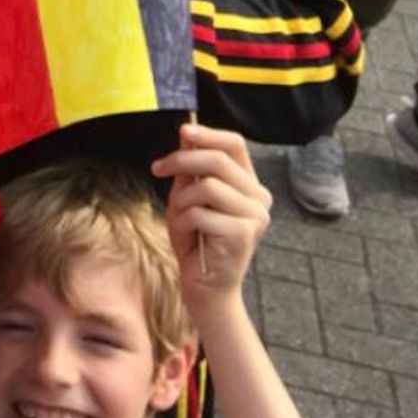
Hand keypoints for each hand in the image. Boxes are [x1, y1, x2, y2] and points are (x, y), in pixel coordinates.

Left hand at [151, 123, 271, 315]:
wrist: (205, 285)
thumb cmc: (196, 239)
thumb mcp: (188, 197)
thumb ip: (191, 168)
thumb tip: (186, 131)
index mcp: (249, 184)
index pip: (235, 144)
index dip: (208, 134)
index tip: (182, 132)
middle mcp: (259, 198)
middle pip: (218, 160)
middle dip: (181, 160)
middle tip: (157, 169)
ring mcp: (255, 216)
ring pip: (206, 186)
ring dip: (181, 200)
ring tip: (181, 218)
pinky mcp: (242, 233)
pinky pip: (199, 213)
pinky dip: (183, 222)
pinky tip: (189, 237)